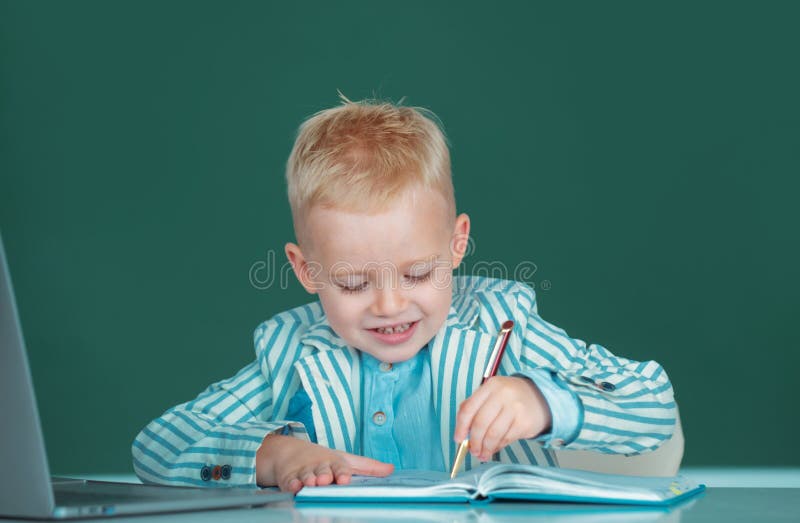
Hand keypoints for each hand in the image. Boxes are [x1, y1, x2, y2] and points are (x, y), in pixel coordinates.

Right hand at [256, 434, 393, 492]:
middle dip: (324, 475)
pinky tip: (294, 487)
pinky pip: (290, 482)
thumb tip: (391, 469)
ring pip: (306, 476)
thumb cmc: (324, 460)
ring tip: (312, 483)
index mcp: (334, 462)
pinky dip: (291, 484)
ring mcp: (303, 472)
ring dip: (309, 479)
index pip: (340, 467)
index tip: (345, 479)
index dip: (342, 473)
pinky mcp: (289, 478)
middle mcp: (319, 467)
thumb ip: (368, 467)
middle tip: (326, 479)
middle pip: (322, 470)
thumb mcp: (346, 461)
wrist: (291, 452)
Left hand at [453, 376, 551, 461]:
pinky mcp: (524, 423)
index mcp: (491, 386)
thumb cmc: (511, 398)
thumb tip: (462, 430)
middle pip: (480, 423)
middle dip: (474, 441)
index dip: (460, 426)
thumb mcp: (492, 393)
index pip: (469, 408)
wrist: (541, 398)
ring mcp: (515, 408)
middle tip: (472, 450)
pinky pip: (505, 439)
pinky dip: (497, 447)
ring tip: (482, 454)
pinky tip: (494, 449)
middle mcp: (503, 394)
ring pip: (492, 434)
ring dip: (485, 448)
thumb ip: (475, 406)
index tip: (458, 438)